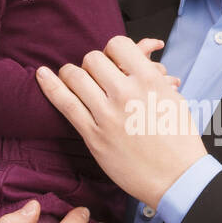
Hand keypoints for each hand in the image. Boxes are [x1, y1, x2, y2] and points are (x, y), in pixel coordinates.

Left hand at [35, 35, 207, 210]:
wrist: (176, 178)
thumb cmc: (179, 142)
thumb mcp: (174, 99)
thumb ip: (151, 79)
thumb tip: (135, 67)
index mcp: (149, 81)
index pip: (118, 44)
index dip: (112, 50)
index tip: (113, 60)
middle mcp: (126, 93)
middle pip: (93, 59)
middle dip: (93, 64)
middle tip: (96, 76)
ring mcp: (107, 114)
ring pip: (76, 76)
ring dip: (71, 74)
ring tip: (72, 78)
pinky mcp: (93, 135)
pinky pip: (65, 104)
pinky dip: (50, 86)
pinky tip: (42, 76)